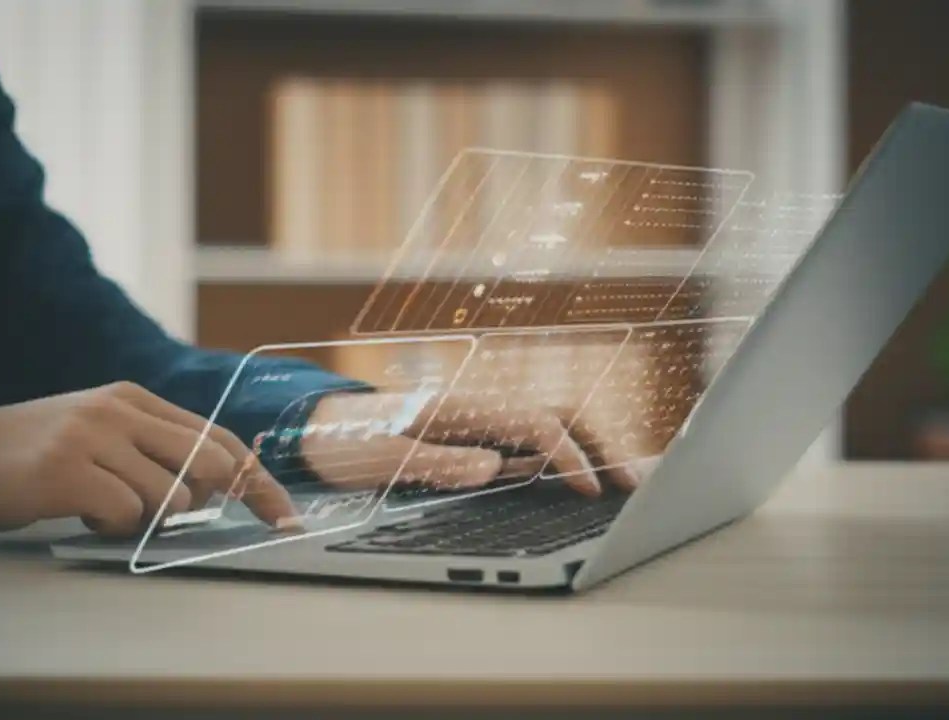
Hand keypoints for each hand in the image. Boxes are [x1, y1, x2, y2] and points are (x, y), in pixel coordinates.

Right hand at [0, 382, 298, 535]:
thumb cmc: (34, 456)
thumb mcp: (101, 433)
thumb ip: (153, 449)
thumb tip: (215, 488)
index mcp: (135, 398)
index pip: (219, 438)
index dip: (257, 480)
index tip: (284, 517)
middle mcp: (120, 410)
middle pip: (210, 461)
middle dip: (220, 500)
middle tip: (197, 520)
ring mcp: (94, 437)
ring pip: (170, 496)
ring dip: (146, 519)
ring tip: (105, 508)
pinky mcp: (69, 470)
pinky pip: (125, 514)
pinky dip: (111, 527)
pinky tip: (80, 514)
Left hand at [299, 391, 641, 494]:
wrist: (313, 426)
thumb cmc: (344, 440)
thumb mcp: (381, 456)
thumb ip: (437, 461)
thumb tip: (495, 466)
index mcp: (461, 407)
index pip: (535, 425)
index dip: (568, 457)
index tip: (589, 490)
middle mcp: (478, 408)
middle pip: (557, 415)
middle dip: (600, 446)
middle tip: (634, 486)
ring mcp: (479, 420)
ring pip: (551, 426)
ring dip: (590, 449)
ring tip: (625, 482)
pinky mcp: (475, 436)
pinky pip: (529, 441)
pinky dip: (565, 456)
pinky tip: (581, 477)